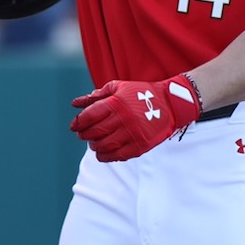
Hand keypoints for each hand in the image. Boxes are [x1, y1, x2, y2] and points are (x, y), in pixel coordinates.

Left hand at [70, 75, 201, 161]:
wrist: (170, 104)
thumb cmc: (141, 94)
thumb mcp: (118, 88)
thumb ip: (96, 96)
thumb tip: (74, 103)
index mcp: (116, 103)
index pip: (89, 116)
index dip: (78, 123)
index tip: (74, 126)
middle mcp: (123, 119)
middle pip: (95, 132)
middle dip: (84, 135)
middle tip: (82, 135)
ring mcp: (132, 134)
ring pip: (104, 146)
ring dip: (94, 146)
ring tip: (93, 143)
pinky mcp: (140, 146)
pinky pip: (117, 156)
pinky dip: (106, 156)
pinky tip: (102, 152)